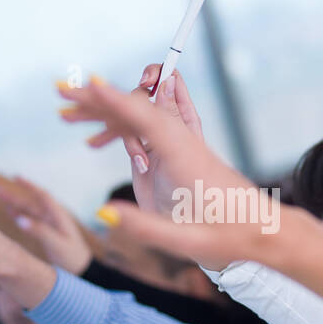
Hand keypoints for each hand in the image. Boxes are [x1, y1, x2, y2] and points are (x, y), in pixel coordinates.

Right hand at [0, 177, 91, 275]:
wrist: (81, 270)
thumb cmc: (71, 257)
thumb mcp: (56, 244)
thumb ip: (39, 231)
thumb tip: (19, 219)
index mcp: (58, 217)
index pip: (42, 196)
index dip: (29, 186)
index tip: (15, 177)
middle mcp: (52, 218)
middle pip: (30, 202)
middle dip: (14, 195)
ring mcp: (48, 225)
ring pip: (28, 211)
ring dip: (13, 203)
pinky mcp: (45, 233)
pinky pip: (29, 221)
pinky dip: (18, 215)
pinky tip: (8, 211)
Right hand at [58, 76, 291, 268]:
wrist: (260, 230)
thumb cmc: (228, 237)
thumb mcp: (186, 241)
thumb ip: (144, 227)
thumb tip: (103, 213)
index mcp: (185, 156)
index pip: (147, 116)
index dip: (116, 98)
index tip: (89, 83)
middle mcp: (181, 142)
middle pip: (137, 107)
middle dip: (99, 98)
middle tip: (62, 91)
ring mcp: (178, 146)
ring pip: (137, 116)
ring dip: (102, 113)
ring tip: (64, 116)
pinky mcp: (176, 155)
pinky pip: (143, 132)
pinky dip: (117, 131)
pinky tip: (94, 142)